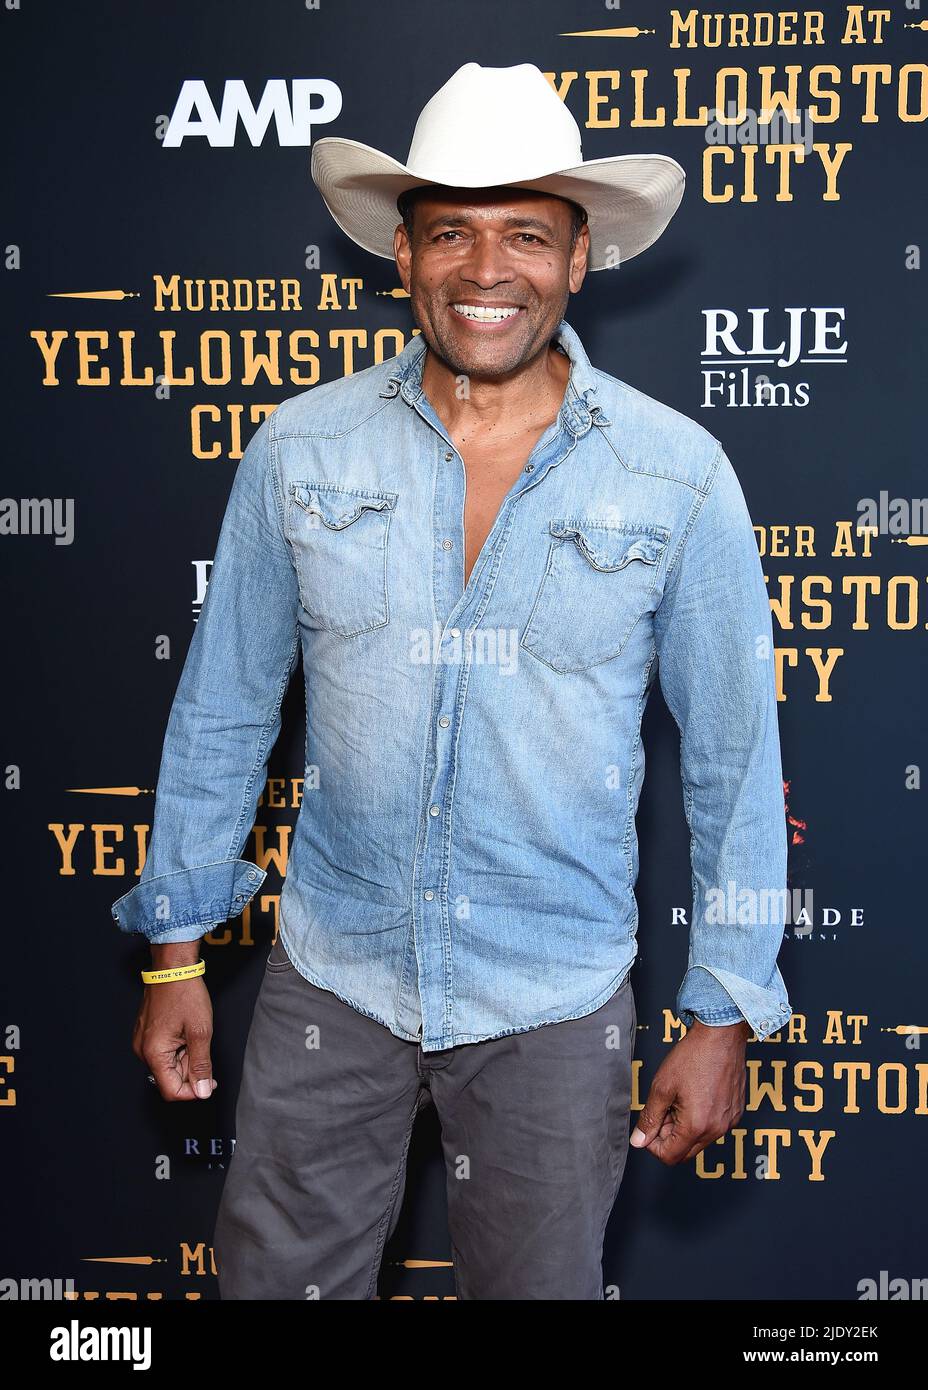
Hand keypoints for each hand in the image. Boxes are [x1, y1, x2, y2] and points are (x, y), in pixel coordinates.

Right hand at [132, 947, 217, 1101]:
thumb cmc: (186, 995)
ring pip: (168, 1065)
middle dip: (190, 1070)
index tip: (210, 1081)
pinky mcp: (146, 1034)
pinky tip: (186, 1031)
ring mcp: (142, 1042)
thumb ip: (201, 1065)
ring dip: (185, 1057)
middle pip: (170, 1078)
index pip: (171, 1091)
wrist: (173, 967)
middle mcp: (143, 1051)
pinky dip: (178, 1048)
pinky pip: (163, 1052)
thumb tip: (203, 1092)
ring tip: (194, 1034)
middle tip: (203, 1046)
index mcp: (153, 1053)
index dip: (193, 1091)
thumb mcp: (200, 1032)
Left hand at [629, 1018, 749, 1164]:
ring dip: (685, 1128)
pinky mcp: (736, 1112)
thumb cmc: (693, 1056)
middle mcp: (717, 1129)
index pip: (670, 1156)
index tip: (650, 1125)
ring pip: (700, 1140)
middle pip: (686, 1152)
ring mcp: (729, 1121)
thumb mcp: (662, 1087)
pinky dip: (701, 1119)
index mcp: (696, 1126)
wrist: (721, 1035)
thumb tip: (638, 1141)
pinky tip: (696, 1095)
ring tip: (680, 1099)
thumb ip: (649, 1118)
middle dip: (669, 1137)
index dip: (653, 1145)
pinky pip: (714, 1127)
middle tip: (664, 1109)